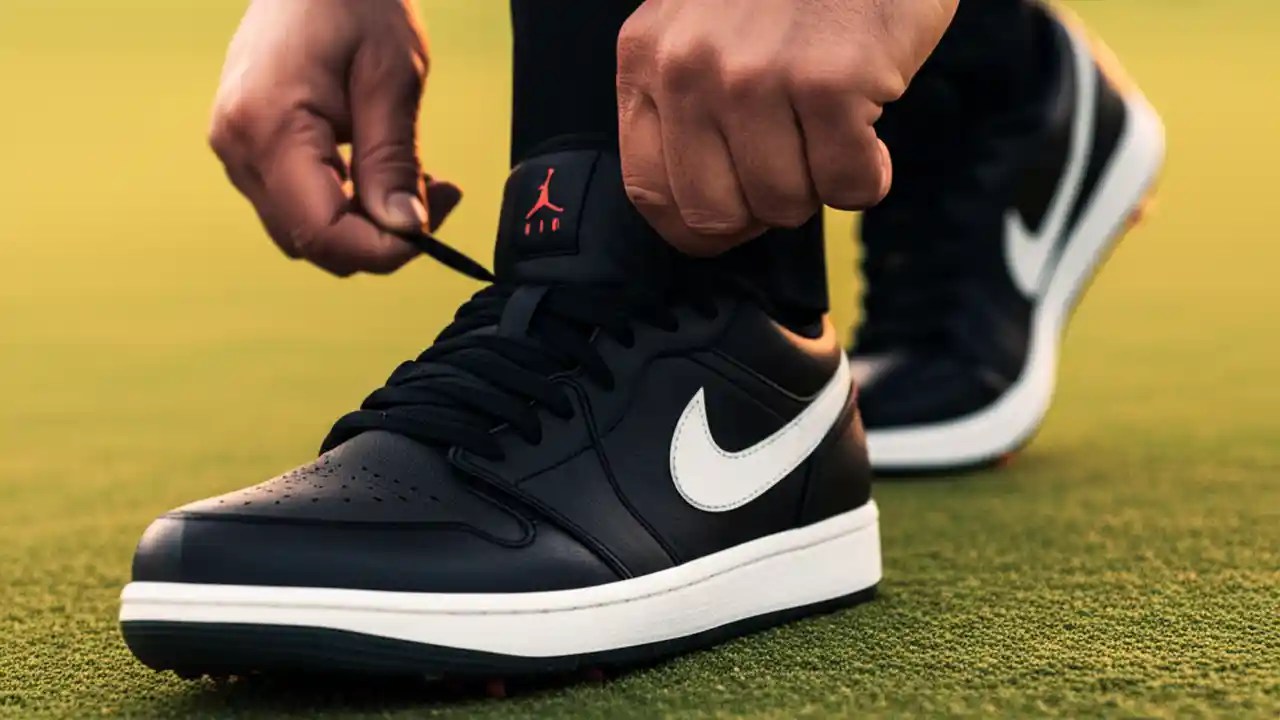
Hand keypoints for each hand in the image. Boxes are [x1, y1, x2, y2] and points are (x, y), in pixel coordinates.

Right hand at [209, 0, 460, 275]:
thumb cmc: (354, 2)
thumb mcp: (392, 78)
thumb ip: (394, 160)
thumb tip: (405, 230)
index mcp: (268, 129)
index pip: (323, 232)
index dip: (383, 249)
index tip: (433, 227)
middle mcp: (239, 149)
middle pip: (312, 241)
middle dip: (380, 237)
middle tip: (439, 193)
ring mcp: (236, 151)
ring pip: (305, 230)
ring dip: (364, 223)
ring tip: (415, 177)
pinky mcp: (247, 148)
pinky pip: (296, 203)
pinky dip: (344, 203)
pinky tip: (379, 171)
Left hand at [617, 0, 956, 255]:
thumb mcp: (702, 20)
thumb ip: (686, 95)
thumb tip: (706, 206)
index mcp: (648, 57)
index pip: (649, 191)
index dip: (697, 225)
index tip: (736, 218)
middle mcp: (690, 69)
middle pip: (714, 213)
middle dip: (763, 208)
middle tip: (797, 164)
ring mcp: (757, 76)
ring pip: (783, 204)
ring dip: (821, 184)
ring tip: (835, 129)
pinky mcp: (830, 81)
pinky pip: (848, 186)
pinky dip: (869, 174)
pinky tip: (871, 127)